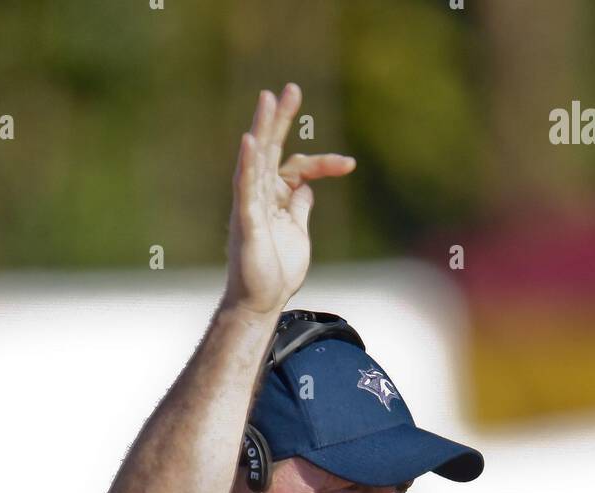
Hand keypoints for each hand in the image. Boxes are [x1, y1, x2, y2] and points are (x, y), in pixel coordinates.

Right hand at [223, 83, 355, 316]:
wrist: (261, 302)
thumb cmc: (276, 271)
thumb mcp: (297, 232)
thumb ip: (300, 207)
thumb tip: (307, 188)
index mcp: (275, 198)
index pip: (299, 168)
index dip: (324, 163)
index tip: (349, 165)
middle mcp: (260, 196)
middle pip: (270, 150)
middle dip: (281, 119)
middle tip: (292, 89)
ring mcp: (250, 207)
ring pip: (255, 160)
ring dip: (262, 129)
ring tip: (268, 100)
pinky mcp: (246, 221)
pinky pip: (244, 188)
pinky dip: (246, 164)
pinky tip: (250, 142)